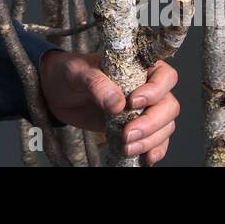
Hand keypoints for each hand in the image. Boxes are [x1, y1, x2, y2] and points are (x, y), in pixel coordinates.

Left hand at [38, 51, 178, 164]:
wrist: (56, 93)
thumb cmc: (68, 73)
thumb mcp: (76, 71)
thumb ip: (96, 83)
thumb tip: (117, 103)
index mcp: (137, 65)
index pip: (164, 75)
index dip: (155, 90)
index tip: (133, 102)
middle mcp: (146, 87)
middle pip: (168, 105)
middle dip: (151, 123)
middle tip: (127, 134)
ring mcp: (143, 109)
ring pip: (165, 126)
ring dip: (150, 140)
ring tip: (126, 147)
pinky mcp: (136, 127)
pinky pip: (156, 141)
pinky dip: (153, 150)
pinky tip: (143, 158)